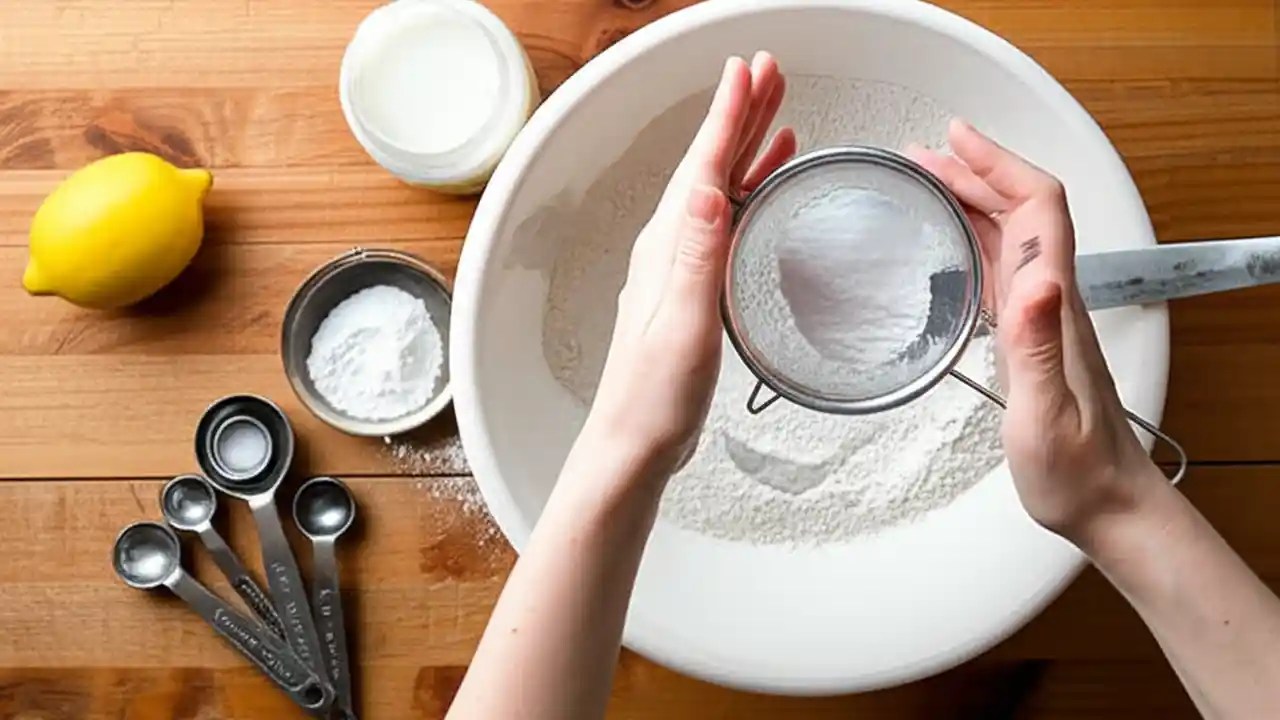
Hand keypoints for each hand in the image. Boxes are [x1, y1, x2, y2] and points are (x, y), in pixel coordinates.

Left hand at [583, 52, 796, 477]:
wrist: (634, 441)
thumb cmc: (655, 394)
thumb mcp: (682, 324)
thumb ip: (697, 256)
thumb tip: (709, 190)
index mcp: (668, 247)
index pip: (702, 165)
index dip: (728, 115)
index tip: (748, 71)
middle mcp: (669, 247)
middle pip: (710, 164)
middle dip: (740, 113)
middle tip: (768, 70)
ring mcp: (679, 265)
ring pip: (719, 186)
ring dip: (745, 144)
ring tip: (774, 109)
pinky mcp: (691, 286)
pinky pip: (724, 220)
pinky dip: (746, 191)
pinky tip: (760, 184)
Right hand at [911, 120, 1164, 546]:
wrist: (1108, 502)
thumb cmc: (1077, 469)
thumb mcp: (1047, 414)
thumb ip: (1037, 345)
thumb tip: (1034, 277)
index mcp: (1054, 307)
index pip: (1040, 208)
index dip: (1000, 164)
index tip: (957, 140)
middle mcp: (1051, 302)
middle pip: (1021, 212)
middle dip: (974, 172)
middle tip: (920, 157)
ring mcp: (1042, 319)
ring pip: (1011, 237)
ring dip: (971, 201)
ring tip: (926, 185)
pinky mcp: (1030, 339)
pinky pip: (1001, 272)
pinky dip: (972, 242)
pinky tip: (949, 246)